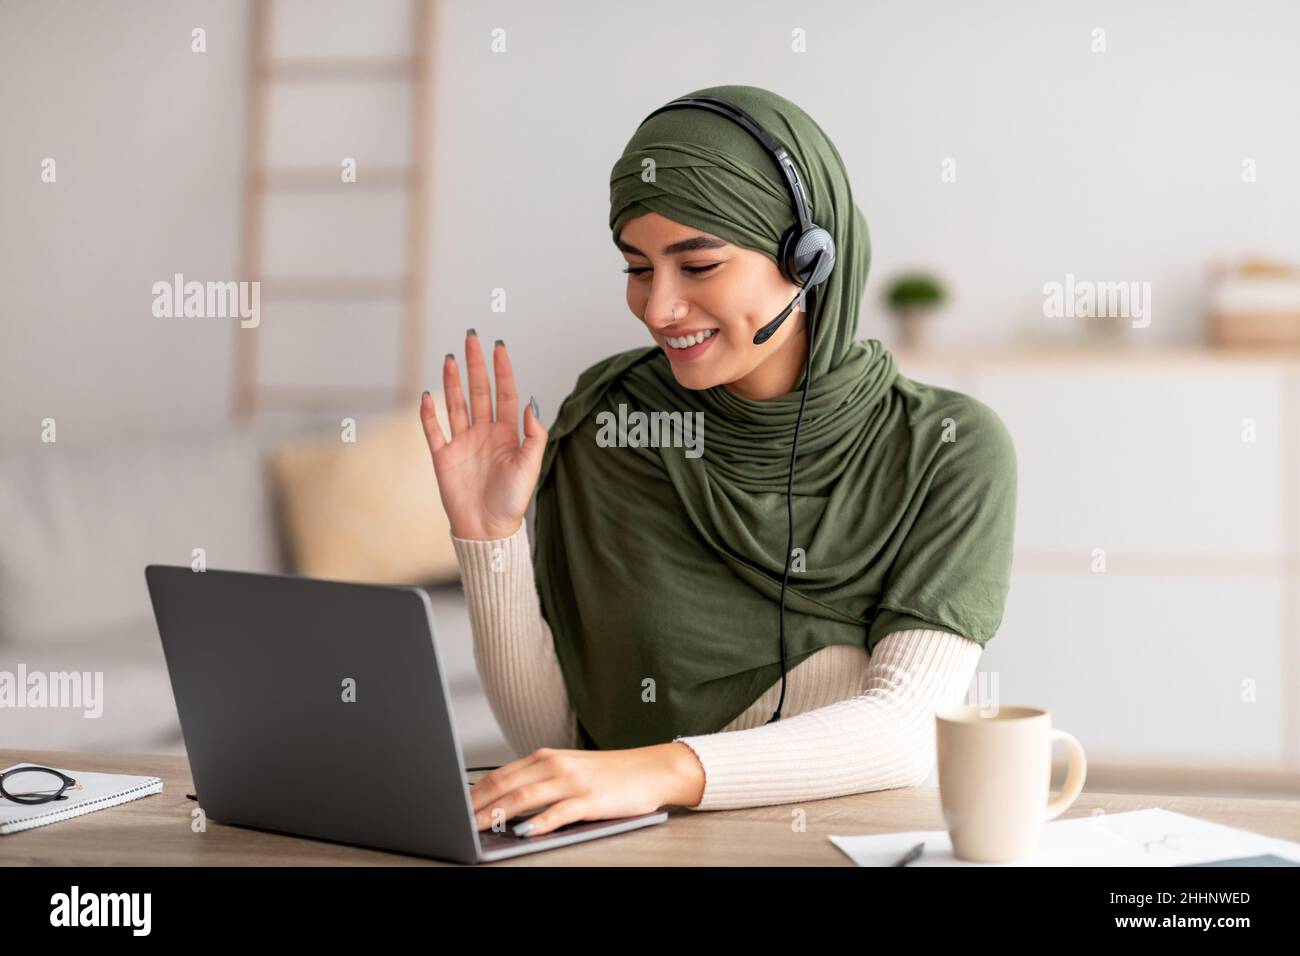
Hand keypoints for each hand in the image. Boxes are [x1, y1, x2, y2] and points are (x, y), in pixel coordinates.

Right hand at [419, 331, 546, 540]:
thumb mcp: (530, 466)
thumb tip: (531, 403)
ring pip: (456, 405)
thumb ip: (533, 435)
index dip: (502, 370)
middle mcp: (484, 433)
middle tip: (472, 338)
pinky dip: (429, 414)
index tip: (499, 346)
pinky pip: (434, 431)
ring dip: (453, 382)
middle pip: (478, 391)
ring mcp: (462, 443)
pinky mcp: (443, 457)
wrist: (487, 529)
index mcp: (507, 434)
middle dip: (476, 365)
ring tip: (451, 358)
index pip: (504, 393)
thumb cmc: (512, 501)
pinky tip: (427, 395)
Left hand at [470, 743, 706, 836]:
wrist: (651, 769)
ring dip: (500, 812)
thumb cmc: (610, 774)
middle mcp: (556, 765)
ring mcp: (574, 782)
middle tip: (459, 820)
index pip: (502, 774)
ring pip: (528, 795)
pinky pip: (561, 812)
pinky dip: (541, 822)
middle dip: (480, 804)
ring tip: (480, 826)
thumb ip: (539, 780)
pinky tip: (526, 831)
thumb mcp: (569, 769)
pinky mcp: (592, 800)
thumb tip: (504, 800)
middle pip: (508, 783)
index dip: (476, 791)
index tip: (457, 807)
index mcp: (547, 757)